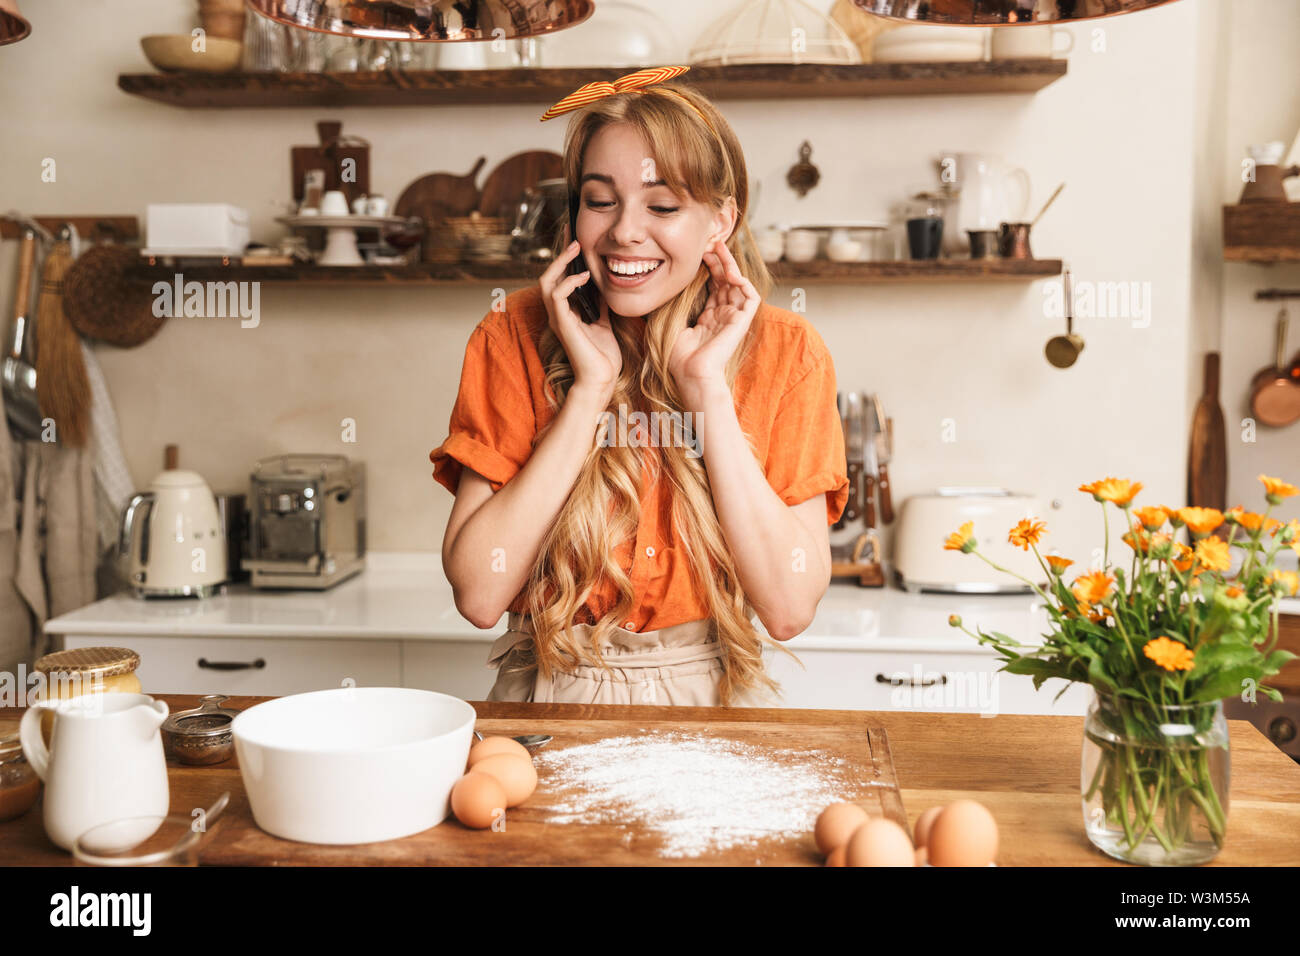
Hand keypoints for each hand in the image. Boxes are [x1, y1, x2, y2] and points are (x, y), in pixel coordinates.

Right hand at [539, 240, 621, 401]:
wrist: (602, 379)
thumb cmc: (603, 356)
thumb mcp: (604, 322)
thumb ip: (599, 305)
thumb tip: (603, 287)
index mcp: (566, 312)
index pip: (560, 278)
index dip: (565, 258)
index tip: (576, 238)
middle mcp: (558, 313)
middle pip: (549, 275)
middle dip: (560, 253)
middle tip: (574, 234)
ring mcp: (558, 318)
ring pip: (547, 281)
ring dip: (561, 262)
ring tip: (577, 247)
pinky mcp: (562, 324)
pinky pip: (557, 295)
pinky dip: (569, 281)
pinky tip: (585, 275)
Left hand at [669, 238, 759, 406]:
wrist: (691, 374)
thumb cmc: (679, 358)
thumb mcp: (672, 324)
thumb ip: (675, 305)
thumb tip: (662, 286)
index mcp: (710, 318)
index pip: (715, 286)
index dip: (710, 267)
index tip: (700, 252)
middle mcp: (724, 316)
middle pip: (727, 281)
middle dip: (720, 260)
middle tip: (711, 242)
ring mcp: (734, 318)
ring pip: (739, 284)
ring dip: (731, 265)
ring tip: (720, 249)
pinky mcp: (742, 322)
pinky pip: (750, 296)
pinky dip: (743, 282)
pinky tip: (730, 272)